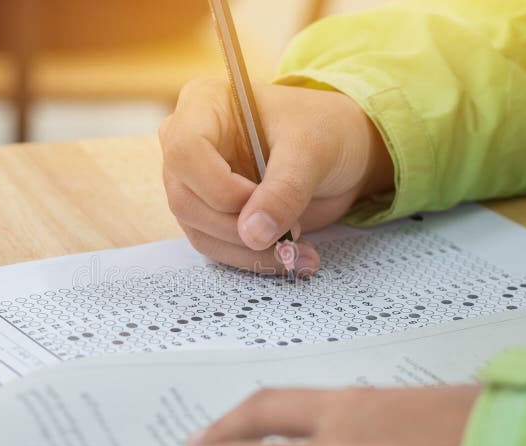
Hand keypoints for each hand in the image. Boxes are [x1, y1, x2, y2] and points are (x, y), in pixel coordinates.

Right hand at [159, 79, 393, 275]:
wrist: (340, 148)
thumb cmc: (323, 129)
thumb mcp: (311, 151)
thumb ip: (283, 191)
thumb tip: (253, 236)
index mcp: (204, 105)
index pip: (186, 152)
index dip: (220, 187)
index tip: (261, 199)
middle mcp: (186, 142)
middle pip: (186, 199)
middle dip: (238, 228)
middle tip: (289, 236)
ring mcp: (193, 181)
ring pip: (199, 230)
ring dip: (248, 252)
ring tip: (298, 253)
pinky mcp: (208, 212)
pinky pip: (215, 245)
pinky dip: (251, 259)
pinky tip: (290, 258)